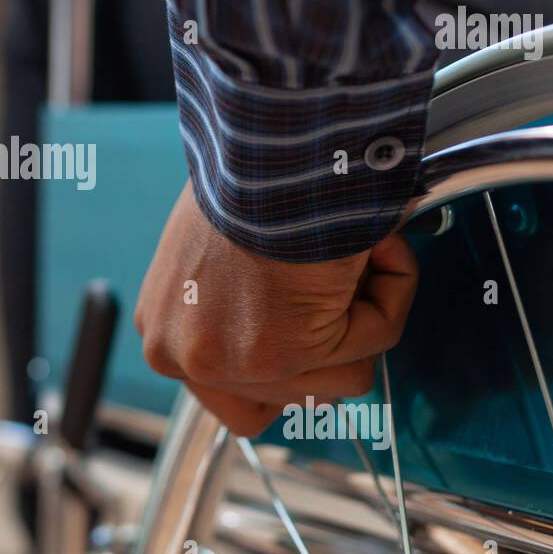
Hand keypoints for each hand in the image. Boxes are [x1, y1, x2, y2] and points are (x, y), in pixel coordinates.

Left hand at [134, 181, 418, 436]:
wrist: (265, 154)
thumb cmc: (246, 179)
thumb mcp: (216, 254)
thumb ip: (240, 304)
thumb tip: (298, 325)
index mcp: (164, 334)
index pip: (235, 398)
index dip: (289, 364)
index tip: (311, 326)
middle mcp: (185, 360)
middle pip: (291, 395)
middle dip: (334, 341)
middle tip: (339, 275)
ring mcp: (233, 363)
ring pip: (341, 375)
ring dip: (365, 312)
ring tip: (350, 252)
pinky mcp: (282, 354)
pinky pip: (370, 344)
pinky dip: (388, 295)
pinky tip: (369, 248)